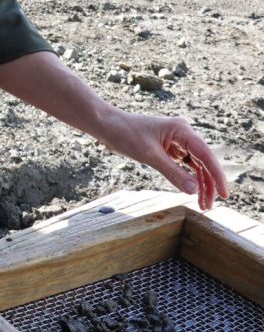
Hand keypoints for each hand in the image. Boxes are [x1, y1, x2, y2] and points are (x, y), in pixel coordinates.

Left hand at [99, 111, 228, 210]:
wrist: (107, 125)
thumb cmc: (125, 134)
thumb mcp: (149, 156)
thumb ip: (173, 173)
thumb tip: (193, 190)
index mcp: (182, 130)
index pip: (206, 155)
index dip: (217, 176)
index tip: (224, 194)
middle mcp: (183, 133)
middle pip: (204, 161)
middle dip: (208, 184)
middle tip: (208, 206)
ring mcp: (177, 140)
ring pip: (196, 164)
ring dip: (200, 183)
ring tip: (203, 203)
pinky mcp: (169, 146)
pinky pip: (184, 163)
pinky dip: (188, 176)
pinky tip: (192, 190)